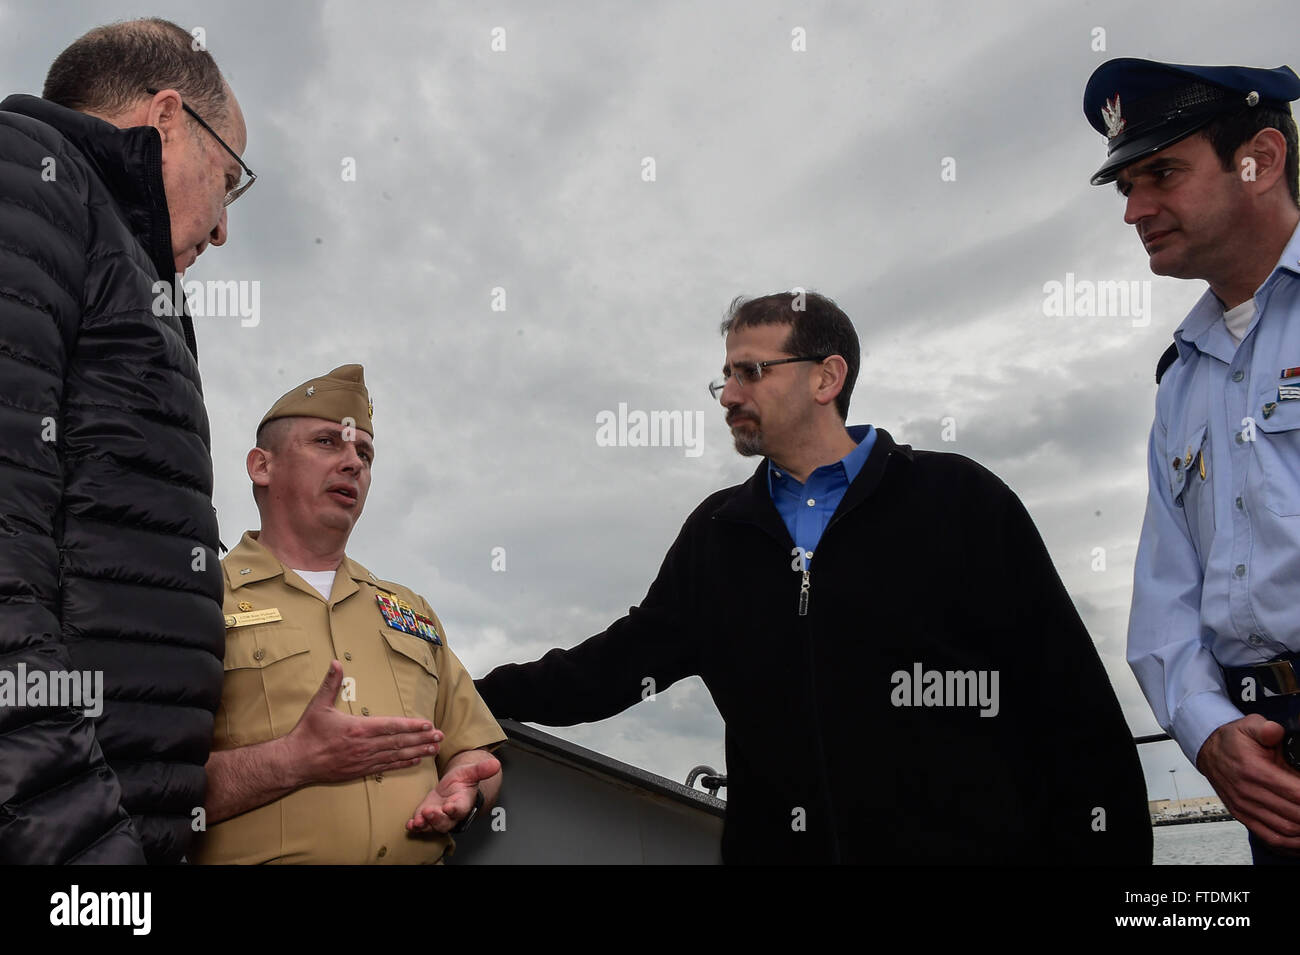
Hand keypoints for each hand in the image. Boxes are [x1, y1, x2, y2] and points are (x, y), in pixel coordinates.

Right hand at [282, 661, 442, 786]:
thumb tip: (336, 662)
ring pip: (396, 756)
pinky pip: (386, 767)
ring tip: (434, 748)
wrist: (295, 762)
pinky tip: (415, 761)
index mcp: (358, 729)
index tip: (428, 724)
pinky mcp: (359, 771)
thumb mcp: (318, 705)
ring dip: (417, 752)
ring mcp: (363, 760)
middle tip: (440, 737)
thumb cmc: (308, 733)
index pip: (391, 727)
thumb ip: (330, 683)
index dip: (411, 726)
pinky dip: (402, 764)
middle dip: (422, 739)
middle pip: (399, 742)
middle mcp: (364, 746)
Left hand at [406, 754, 501, 833]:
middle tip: (429, 812)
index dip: (455, 809)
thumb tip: (496, 764)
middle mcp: (451, 814)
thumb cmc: (463, 780)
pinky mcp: (426, 817)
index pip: (461, 809)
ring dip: (425, 824)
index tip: (450, 807)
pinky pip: (422, 825)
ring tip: (418, 820)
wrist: (453, 786)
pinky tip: (410, 824)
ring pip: (432, 826)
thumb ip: (481, 770)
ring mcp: (438, 817)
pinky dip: (416, 826)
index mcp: (463, 802)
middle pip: (446, 822)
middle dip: (437, 819)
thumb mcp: (471, 772)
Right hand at [1197, 714, 1299, 849]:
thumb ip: (1265, 728)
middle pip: (1294, 814)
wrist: (1208, 751)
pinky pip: (1271, 838)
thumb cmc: (1232, 740)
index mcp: (1253, 770)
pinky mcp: (1244, 816)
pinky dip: (1290, 844)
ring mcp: (1245, 807)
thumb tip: (1275, 731)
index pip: (1295, 792)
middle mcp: (1248, 792)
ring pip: (1285, 830)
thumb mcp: (1249, 725)